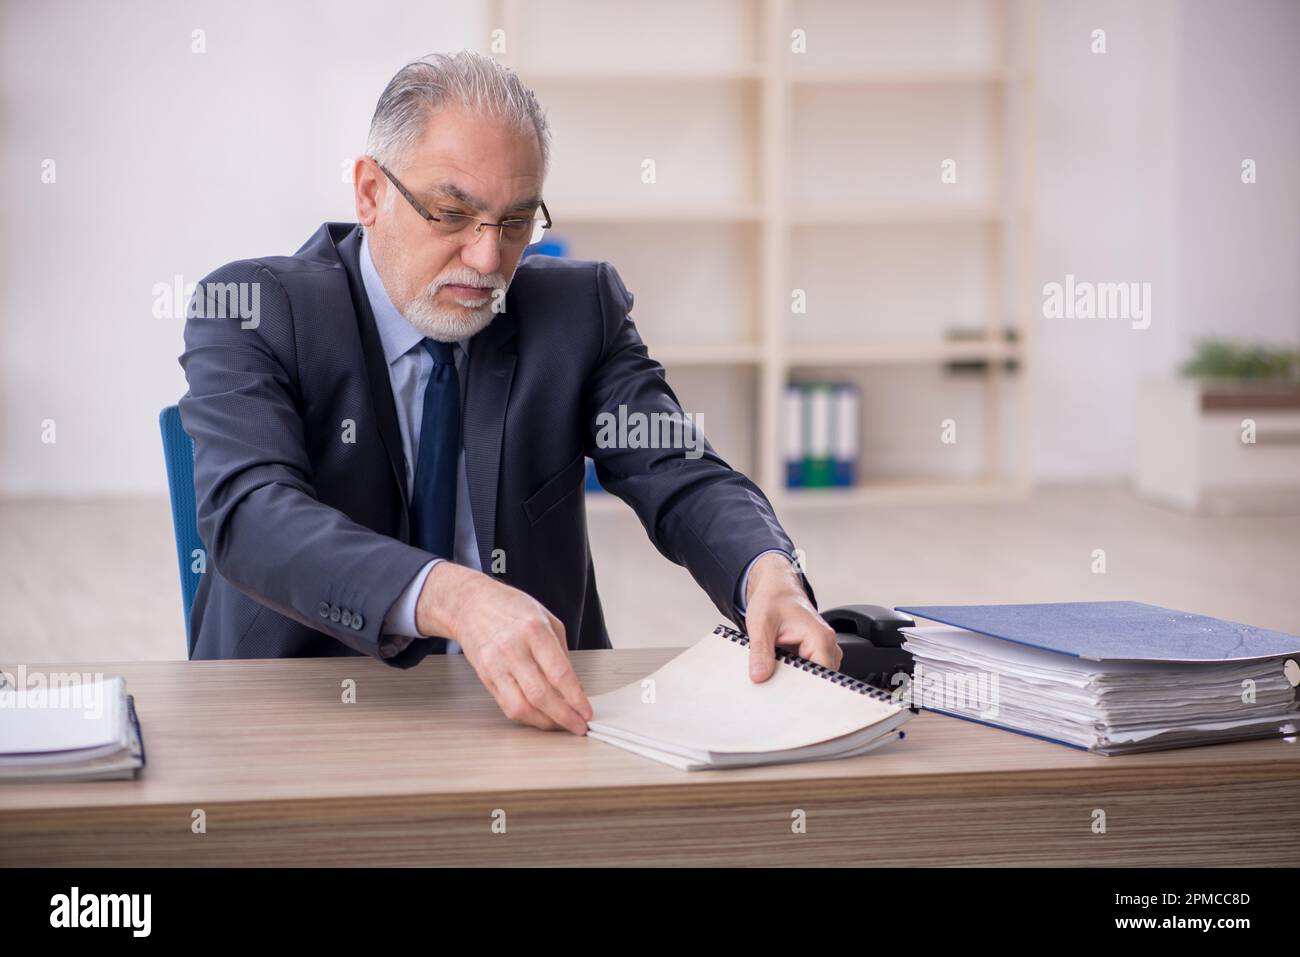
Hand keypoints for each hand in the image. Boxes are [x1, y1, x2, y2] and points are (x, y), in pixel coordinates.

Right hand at [416, 563, 590, 734]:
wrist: (471, 605)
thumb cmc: (511, 608)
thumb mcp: (547, 620)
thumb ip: (562, 654)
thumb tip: (574, 687)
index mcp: (534, 631)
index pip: (559, 673)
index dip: (576, 698)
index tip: (586, 712)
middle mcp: (513, 649)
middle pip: (541, 695)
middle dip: (564, 717)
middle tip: (578, 726)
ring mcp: (496, 665)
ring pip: (521, 707)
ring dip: (545, 723)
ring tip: (561, 725)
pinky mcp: (486, 677)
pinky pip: (507, 706)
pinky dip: (527, 717)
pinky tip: (541, 717)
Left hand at [743, 552, 840, 681]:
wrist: (776, 588)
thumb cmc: (773, 599)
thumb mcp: (760, 624)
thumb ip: (760, 652)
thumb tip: (759, 676)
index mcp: (820, 637)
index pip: (823, 677)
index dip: (806, 691)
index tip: (787, 698)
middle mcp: (827, 645)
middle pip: (820, 681)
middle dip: (798, 689)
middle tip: (774, 691)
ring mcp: (823, 650)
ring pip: (815, 679)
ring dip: (795, 682)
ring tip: (775, 678)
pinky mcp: (815, 654)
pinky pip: (809, 673)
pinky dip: (794, 676)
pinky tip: (778, 673)